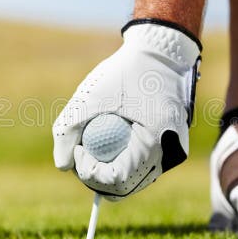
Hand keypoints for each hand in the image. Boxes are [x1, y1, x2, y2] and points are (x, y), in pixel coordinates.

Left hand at [52, 19, 200, 199]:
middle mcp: (170, 154)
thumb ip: (68, 130)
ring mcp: (174, 152)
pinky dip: (123, 161)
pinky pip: (144, 165)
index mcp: (155, 142)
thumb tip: (63, 165)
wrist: (161, 51)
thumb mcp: (89, 96)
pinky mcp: (172, 147)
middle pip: (126, 186)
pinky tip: (108, 142)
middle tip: (81, 153)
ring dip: (109, 171)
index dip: (90, 172)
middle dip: (97, 177)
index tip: (77, 149)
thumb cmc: (125, 70)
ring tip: (92, 145)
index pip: (117, 179)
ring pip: (135, 180)